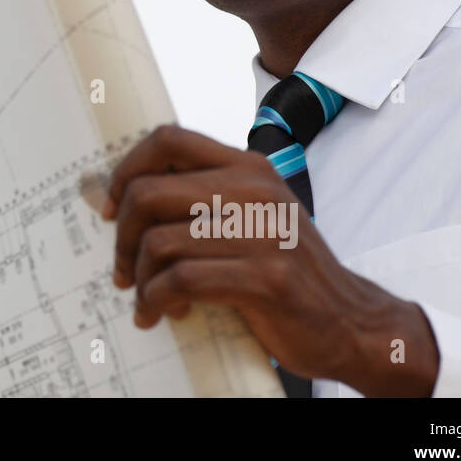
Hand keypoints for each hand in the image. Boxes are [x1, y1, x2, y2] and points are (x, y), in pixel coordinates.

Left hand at [101, 124, 437, 396]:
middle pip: (148, 193)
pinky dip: (159, 300)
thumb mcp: (251, 216)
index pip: (167, 140)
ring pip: (160, 242)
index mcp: (247, 167)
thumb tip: (118, 196)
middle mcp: (254, 190)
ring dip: (140, 278)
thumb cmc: (287, 269)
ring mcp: (264, 232)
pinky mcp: (267, 277)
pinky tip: (163, 312)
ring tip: (146, 299)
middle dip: (121, 237)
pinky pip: (183, 280)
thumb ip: (201, 199)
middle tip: (122, 269)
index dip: (126, 170)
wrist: (350, 321)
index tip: (110, 208)